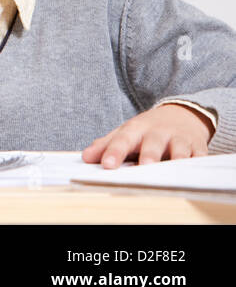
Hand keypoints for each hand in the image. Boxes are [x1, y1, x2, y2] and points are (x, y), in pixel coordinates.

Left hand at [82, 103, 212, 168]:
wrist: (181, 115)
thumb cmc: (147, 130)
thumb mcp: (125, 133)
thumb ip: (106, 145)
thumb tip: (85, 158)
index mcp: (136, 129)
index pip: (123, 140)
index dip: (114, 152)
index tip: (106, 165)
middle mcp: (158, 133)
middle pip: (152, 143)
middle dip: (148, 154)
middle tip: (142, 167)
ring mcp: (179, 140)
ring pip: (178, 150)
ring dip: (174, 159)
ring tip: (169, 171)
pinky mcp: (197, 148)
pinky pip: (199, 156)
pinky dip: (198, 163)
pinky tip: (193, 171)